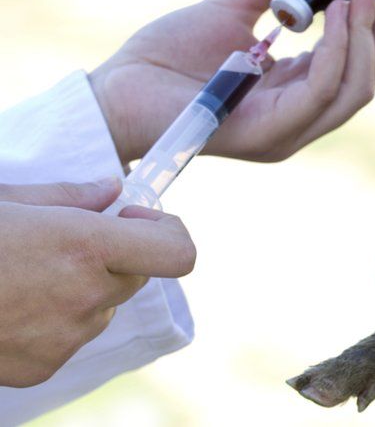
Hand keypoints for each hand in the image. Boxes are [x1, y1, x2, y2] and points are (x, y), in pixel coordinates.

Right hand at [0, 180, 195, 386]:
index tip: (136, 217)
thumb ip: (66, 196)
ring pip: (103, 307)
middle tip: (66, 240)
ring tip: (22, 273)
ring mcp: (64, 338)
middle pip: (137, 276)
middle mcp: (84, 296)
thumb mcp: (4, 200)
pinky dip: (54, 319)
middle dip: (116, 255)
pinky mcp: (42, 368)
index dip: (168, 230)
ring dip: (83, 288)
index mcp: (83, 246)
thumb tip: (111, 187)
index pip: (177, 252)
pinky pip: (71, 337)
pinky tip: (9, 303)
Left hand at [90, 0, 374, 163]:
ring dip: (369, 32)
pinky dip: (335, 53)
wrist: (116, 93)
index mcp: (304, 86)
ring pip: (358, 86)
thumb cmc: (167, 57)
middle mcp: (306, 113)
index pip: (367, 51)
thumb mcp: (235, 4)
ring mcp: (292, 129)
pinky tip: (335, 13)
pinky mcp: (270, 136)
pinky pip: (321, 95)